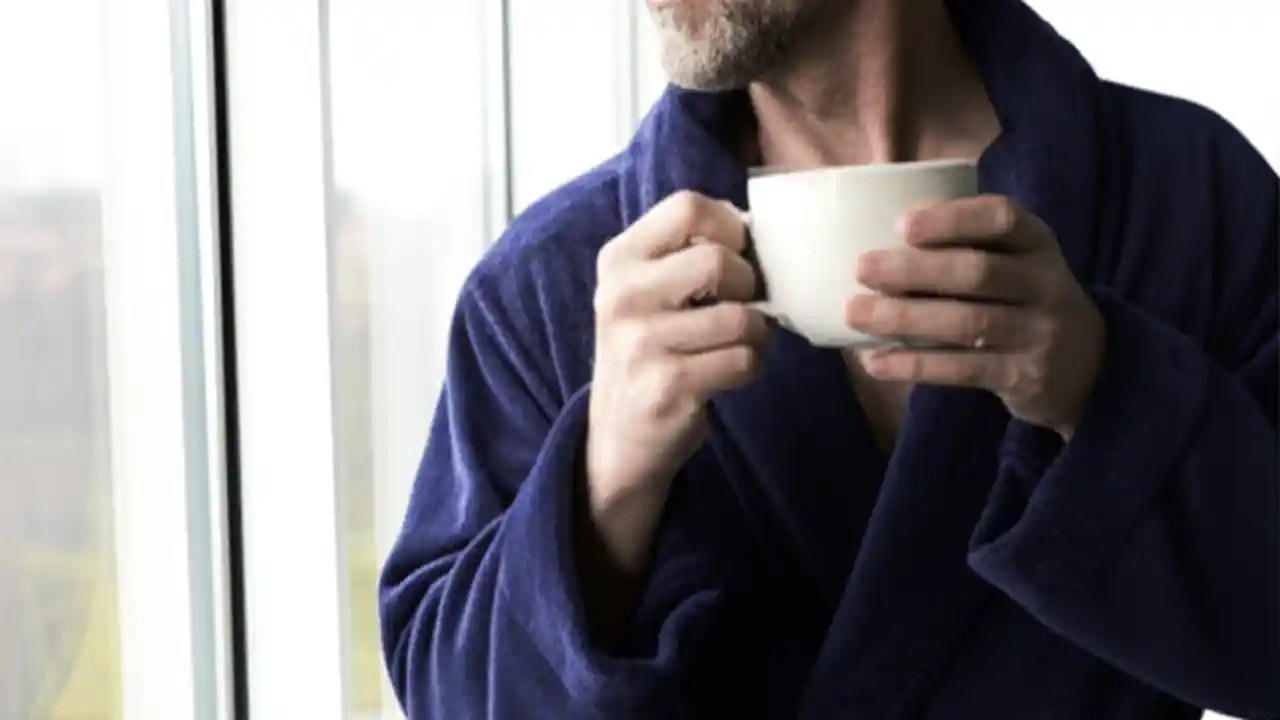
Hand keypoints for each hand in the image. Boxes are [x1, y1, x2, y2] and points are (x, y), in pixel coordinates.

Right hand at [585, 190, 769, 576]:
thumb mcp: (645, 292)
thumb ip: (684, 254)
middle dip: (750, 285)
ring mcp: (641, 343)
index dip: (730, 227)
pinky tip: (729, 373)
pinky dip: (751, 367)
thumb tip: (757, 227)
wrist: (617, 436)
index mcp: (619, 259)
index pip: (688, 207)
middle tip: (742, 306)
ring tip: (740, 343)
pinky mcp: (667, 387)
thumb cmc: (648, 350)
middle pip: (718, 260)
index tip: (735, 254)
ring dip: (757, 333)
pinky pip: (742, 361)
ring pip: (740, 317)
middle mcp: (622, 296)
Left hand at [845, 195, 1104, 438]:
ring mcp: (1038, 333)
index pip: (1002, 218)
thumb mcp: (1015, 261)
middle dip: (914, 269)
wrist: (1090, 366)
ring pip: (966, 323)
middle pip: (977, 272)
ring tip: (856, 314)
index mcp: (1037, 243)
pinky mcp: (1024, 377)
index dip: (952, 219)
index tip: (901, 224)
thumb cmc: (1024, 299)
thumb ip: (966, 242)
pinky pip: (962, 369)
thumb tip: (878, 227)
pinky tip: (875, 362)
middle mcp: (1044, 283)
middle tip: (862, 268)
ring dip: (904, 318)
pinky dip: (915, 365)